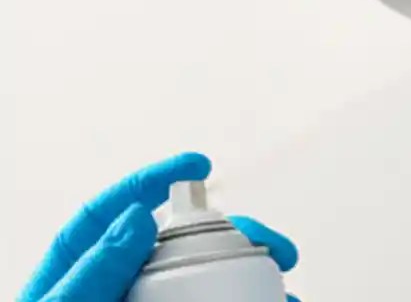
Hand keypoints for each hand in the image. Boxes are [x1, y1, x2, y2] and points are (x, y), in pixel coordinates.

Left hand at [19, 153, 299, 301]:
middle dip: (238, 236)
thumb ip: (90, 275)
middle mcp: (118, 295)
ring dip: (256, 281)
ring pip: (208, 286)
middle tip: (276, 247)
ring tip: (289, 295)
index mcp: (76, 279)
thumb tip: (135, 219)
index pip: (112, 215)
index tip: (200, 165)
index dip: (154, 181)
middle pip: (180, 247)